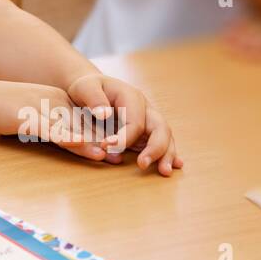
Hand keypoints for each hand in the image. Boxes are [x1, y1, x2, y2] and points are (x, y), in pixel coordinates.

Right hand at [0, 80, 110, 163]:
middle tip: (119, 157)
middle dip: (102, 141)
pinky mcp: (29, 117)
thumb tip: (65, 139)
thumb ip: (48, 125)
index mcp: (55, 98)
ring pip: (72, 127)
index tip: (114, 149)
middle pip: (82, 123)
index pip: (83, 118)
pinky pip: (53, 130)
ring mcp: (42, 109)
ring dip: (91, 142)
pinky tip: (82, 146)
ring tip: (107, 156)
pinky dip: (69, 139)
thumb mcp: (29, 115)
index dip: (100, 134)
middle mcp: (53, 101)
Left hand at [66, 73, 182, 175]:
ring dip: (166, 155)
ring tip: (164, 172)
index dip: (124, 138)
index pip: (135, 122)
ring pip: (165, 137)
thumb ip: (93, 98)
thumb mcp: (84, 87)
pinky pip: (161, 143)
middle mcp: (145, 108)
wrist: (90, 90)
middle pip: (160, 128)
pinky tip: (175, 165)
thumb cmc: (86, 88)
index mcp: (131, 96)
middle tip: (142, 165)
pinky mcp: (146, 132)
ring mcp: (148, 120)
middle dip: (156, 148)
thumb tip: (104, 114)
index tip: (105, 146)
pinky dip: (168, 154)